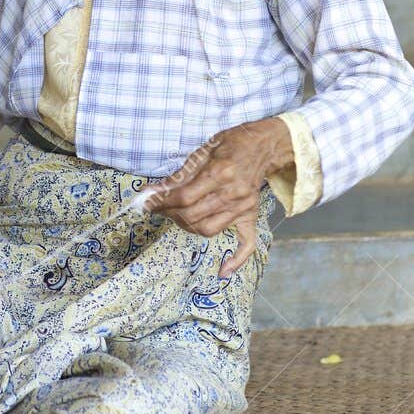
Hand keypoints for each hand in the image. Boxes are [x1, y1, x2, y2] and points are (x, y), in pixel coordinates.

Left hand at [146, 118, 292, 276]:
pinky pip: (247, 243)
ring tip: (176, 216)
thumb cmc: (232, 143)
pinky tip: (223, 271)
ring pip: (209, 229)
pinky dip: (236, 259)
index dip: (161, 202)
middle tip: (158, 207)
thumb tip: (152, 190)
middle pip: (193, 215)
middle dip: (169, 214)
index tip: (148, 201)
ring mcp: (244, 206)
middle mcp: (233, 192)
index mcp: (220, 172)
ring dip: (187, 226)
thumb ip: (178, 174)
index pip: (184, 196)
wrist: (265, 144)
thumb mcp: (203, 150)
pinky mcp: (251, 214)